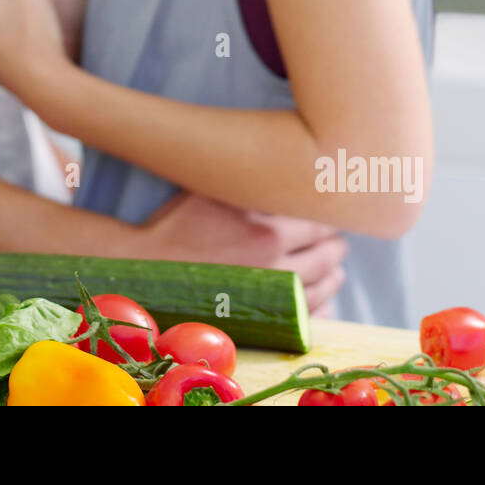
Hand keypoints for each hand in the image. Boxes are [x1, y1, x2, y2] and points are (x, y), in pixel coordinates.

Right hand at [137, 193, 347, 315]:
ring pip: (322, 288)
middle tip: (338, 240)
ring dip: (334, 275)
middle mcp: (276, 265)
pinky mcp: (262, 320)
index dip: (329, 214)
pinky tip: (323, 302)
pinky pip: (307, 318)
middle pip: (327, 254)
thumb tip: (284, 165)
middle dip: (335, 245)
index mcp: (267, 229)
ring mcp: (270, 298)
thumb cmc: (175, 225)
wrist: (145, 271)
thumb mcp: (212, 190)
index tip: (331, 210)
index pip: (319, 221)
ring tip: (336, 269)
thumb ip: (251, 181)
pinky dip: (321, 309)